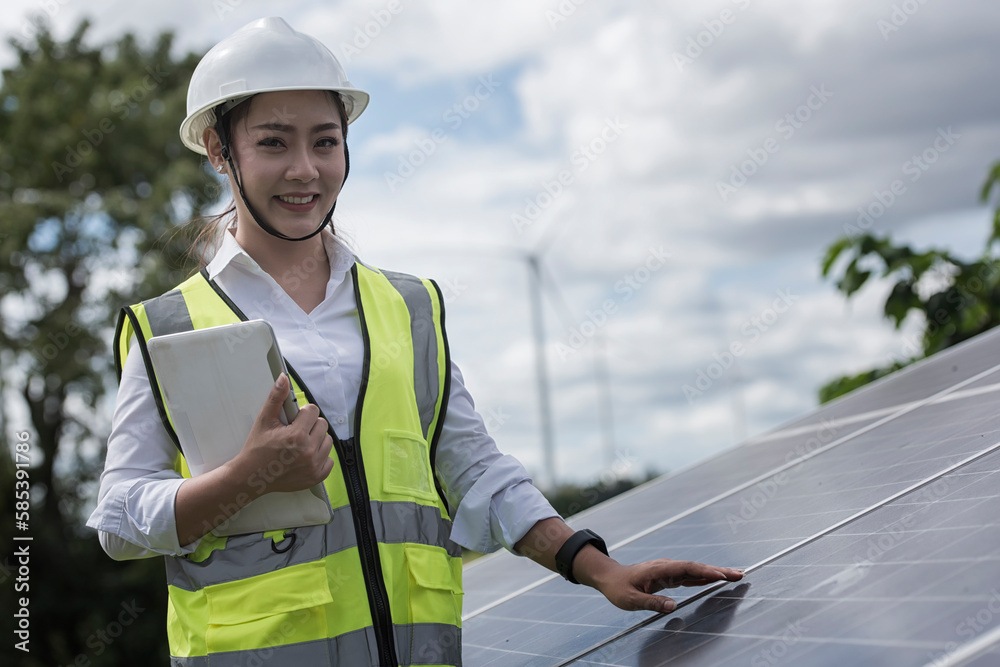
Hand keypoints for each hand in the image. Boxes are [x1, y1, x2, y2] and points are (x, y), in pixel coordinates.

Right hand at [228, 373, 334, 495]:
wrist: (251, 476)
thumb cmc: (257, 449)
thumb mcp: (264, 420)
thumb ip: (276, 398)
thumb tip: (283, 378)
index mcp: (296, 436)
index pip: (313, 411)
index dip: (302, 413)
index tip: (294, 420)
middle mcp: (308, 451)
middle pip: (322, 425)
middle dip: (310, 425)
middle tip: (295, 432)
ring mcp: (313, 466)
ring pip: (327, 441)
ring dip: (316, 440)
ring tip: (299, 444)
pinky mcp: (316, 477)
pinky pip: (329, 460)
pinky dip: (319, 457)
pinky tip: (305, 456)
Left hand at [580, 552, 743, 613]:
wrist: (610, 577)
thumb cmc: (619, 588)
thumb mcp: (631, 599)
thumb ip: (652, 603)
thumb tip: (673, 607)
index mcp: (659, 569)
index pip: (687, 568)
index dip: (705, 572)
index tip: (722, 575)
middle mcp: (667, 567)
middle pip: (696, 567)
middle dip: (718, 570)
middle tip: (740, 574)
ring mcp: (669, 570)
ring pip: (695, 571)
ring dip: (715, 573)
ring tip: (735, 576)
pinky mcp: (669, 576)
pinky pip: (690, 576)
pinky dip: (704, 577)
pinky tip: (716, 579)